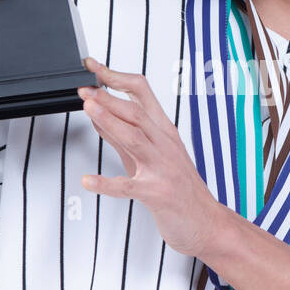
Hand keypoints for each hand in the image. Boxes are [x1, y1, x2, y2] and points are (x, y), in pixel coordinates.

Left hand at [78, 57, 223, 257]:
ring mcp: (162, 169)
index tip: (92, 68)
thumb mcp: (149, 155)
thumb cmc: (180, 188)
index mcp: (163, 131)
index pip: (142, 93)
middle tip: (85, 89)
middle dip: (109, 98)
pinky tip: (88, 181)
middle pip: (137, 112)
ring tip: (89, 109)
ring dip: (110, 121)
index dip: (115, 77)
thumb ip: (122, 136)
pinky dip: (106, 183)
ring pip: (135, 139)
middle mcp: (164, 145)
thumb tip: (98, 114)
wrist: (205, 222)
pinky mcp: (157, 194)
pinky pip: (129, 187)